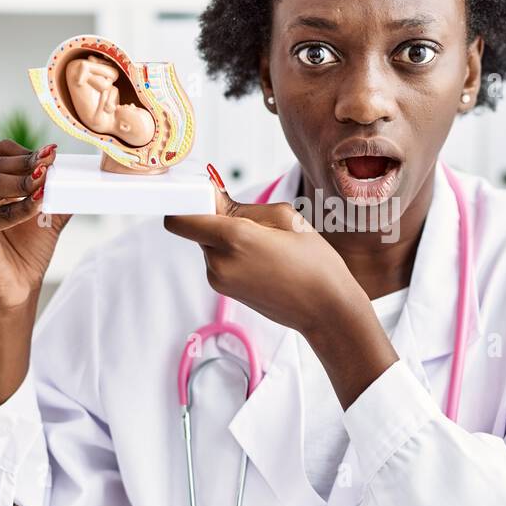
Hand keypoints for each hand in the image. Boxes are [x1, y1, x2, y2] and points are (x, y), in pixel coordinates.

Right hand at [0, 140, 71, 403]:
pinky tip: (41, 203)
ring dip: (25, 182)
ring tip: (47, 183)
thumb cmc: (25, 253)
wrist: (15, 291)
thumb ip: (54, 190)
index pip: (1, 153)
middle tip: (52, 166)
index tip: (52, 156)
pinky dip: (22, 207)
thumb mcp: (44, 213)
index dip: (28, 153)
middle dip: (29, 166)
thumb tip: (74, 171)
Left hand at [164, 175, 397, 408]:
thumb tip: (212, 199)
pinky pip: (218, 260)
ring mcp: (219, 280)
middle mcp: (219, 262)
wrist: (326, 309)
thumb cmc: (314, 262)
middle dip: (217, 218)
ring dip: (227, 238)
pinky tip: (263, 260)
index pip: (179, 218)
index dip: (187, 203)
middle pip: (196, 227)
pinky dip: (233, 254)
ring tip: (266, 246)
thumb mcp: (284, 217)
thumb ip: (240, 206)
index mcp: (233, 238)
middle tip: (255, 222)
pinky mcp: (224, 291)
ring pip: (208, 243)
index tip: (205, 196)